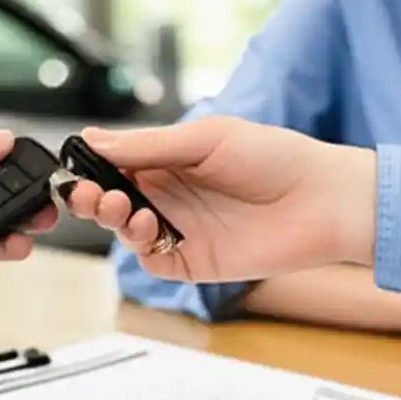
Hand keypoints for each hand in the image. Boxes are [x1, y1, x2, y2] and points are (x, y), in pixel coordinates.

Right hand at [65, 117, 376, 281]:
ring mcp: (180, 228)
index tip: (77, 167)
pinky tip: (151, 227)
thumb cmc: (277, 157)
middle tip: (92, 194)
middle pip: (111, 200)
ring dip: (113, 219)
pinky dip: (140, 247)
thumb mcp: (207, 137)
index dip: (91, 167)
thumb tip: (93, 138)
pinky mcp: (193, 261)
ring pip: (124, 231)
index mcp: (170, 159)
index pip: (114, 164)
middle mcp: (171, 194)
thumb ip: (148, 144)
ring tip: (124, 207)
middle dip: (92, 198)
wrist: (323, 202)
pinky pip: (152, 260)